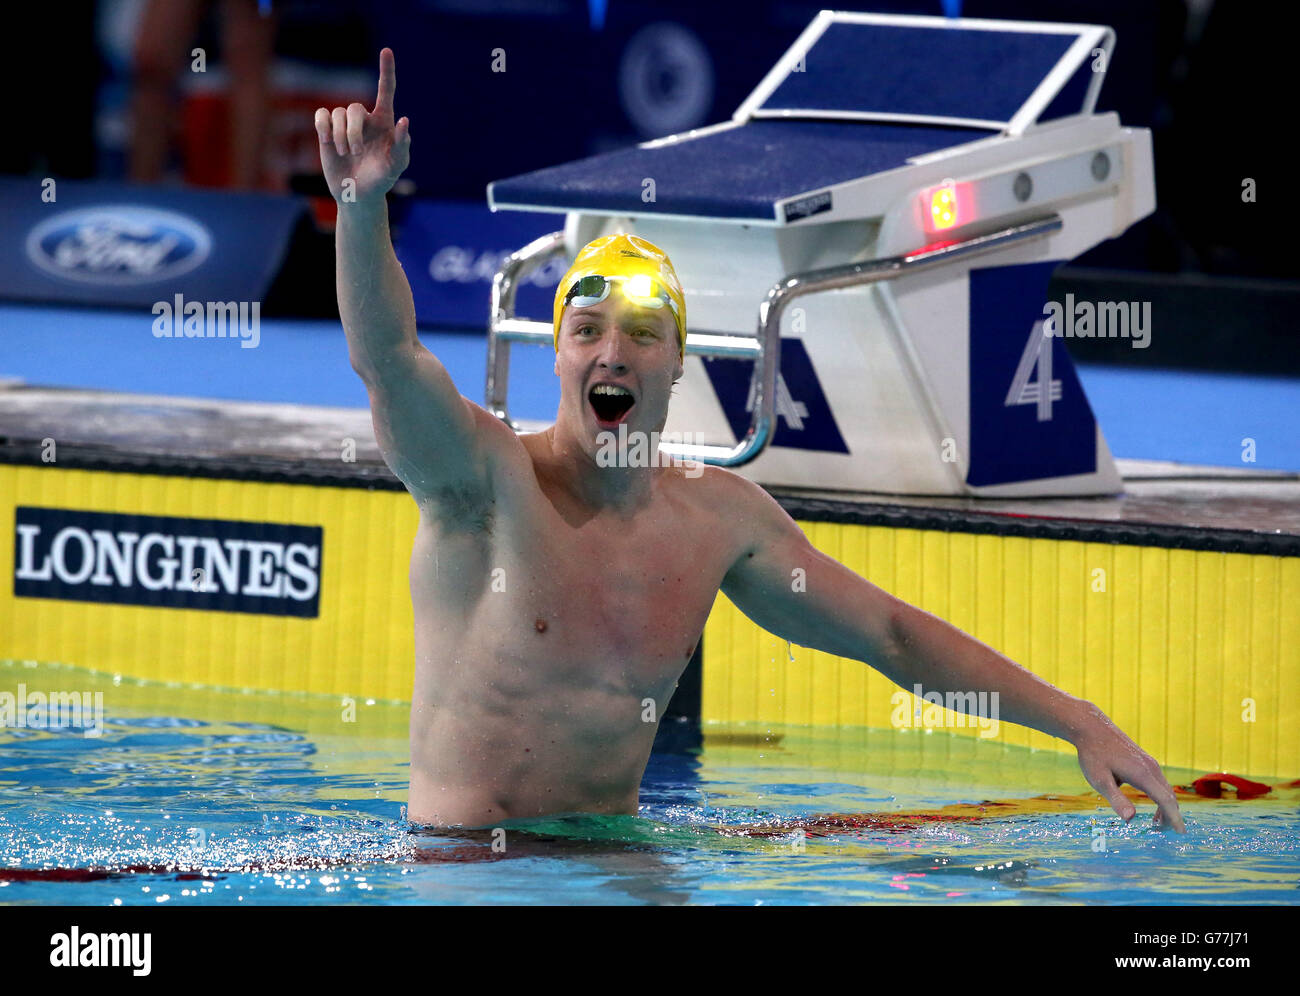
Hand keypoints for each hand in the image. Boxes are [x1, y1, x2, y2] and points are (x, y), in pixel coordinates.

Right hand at [313, 47, 409, 204]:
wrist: (358, 194)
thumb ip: (402, 145)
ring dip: (341, 136)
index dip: (386, 70)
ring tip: (346, 154)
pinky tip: (327, 141)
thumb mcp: (396, 166)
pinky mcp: (327, 130)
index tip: (387, 51)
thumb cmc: (381, 180)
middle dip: (353, 131)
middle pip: (354, 108)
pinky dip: (323, 127)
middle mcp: (365, 118)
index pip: (386, 90)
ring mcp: (345, 124)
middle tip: (356, 153)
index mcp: (384, 121)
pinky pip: (321, 115)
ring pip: (338, 113)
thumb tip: (404, 120)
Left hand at [1073, 704, 1185, 831]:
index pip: (1166, 801)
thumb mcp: (1100, 780)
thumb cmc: (1093, 754)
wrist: (1092, 728)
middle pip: (1169, 797)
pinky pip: (1160, 784)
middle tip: (1162, 835)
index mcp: (1143, 774)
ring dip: (1165, 809)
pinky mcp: (1145, 762)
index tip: (1181, 834)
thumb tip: (1130, 819)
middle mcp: (1151, 768)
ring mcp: (1150, 764)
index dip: (1174, 819)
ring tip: (1156, 826)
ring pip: (1165, 790)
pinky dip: (1161, 799)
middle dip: (1170, 817)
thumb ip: (1116, 799)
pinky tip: (1152, 809)